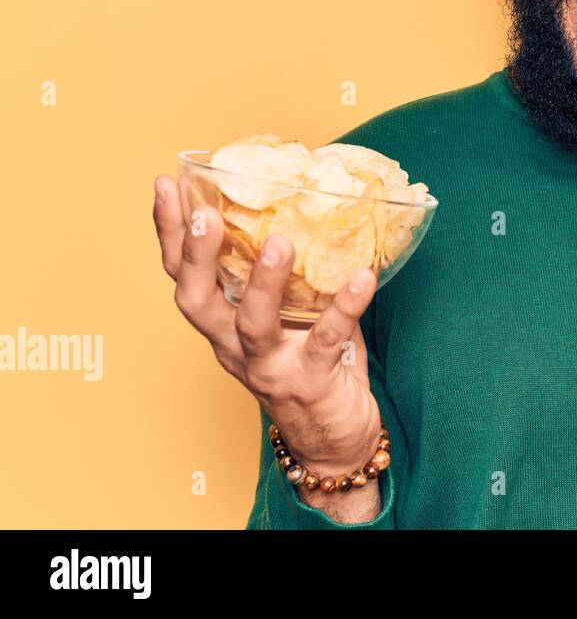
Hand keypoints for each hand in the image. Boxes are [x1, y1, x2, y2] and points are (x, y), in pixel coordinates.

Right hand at [152, 174, 382, 471]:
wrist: (332, 439)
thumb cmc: (310, 364)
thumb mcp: (287, 314)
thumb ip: (287, 271)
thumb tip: (305, 202)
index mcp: (222, 325)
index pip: (181, 275)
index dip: (170, 232)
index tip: (166, 184)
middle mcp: (233, 346)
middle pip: (196, 301)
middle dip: (195, 256)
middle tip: (204, 212)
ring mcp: (269, 366)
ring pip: (254, 325)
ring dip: (264, 283)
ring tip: (279, 242)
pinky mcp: (309, 380)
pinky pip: (325, 340)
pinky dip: (344, 306)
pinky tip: (362, 277)